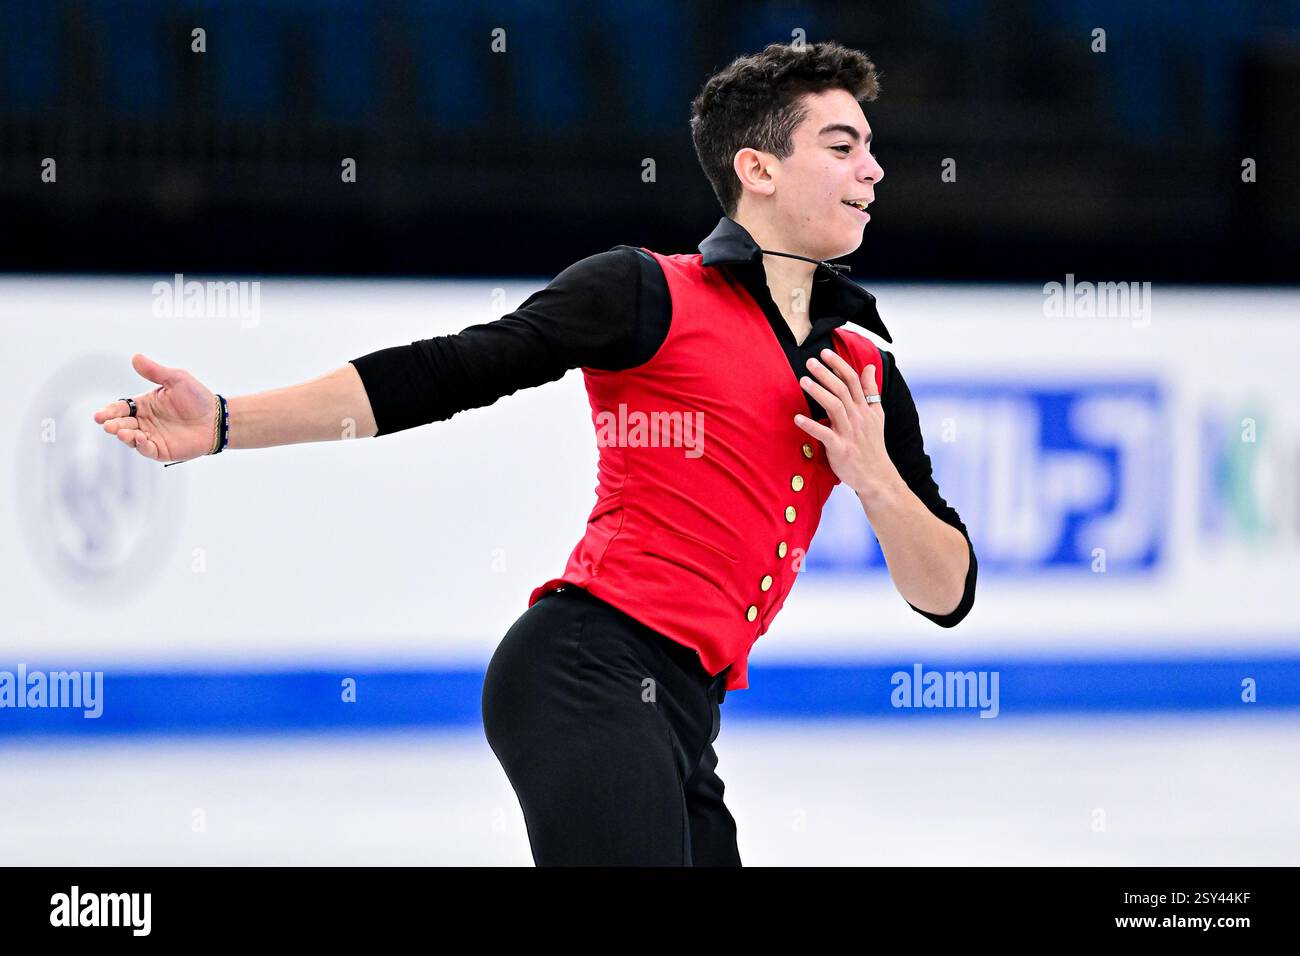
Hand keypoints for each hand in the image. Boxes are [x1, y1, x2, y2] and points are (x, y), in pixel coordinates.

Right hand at [93, 353, 216, 461]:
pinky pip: (147, 449)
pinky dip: (141, 445)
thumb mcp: (176, 379)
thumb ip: (155, 371)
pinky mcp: (162, 449)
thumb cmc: (197, 398)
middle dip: (113, 424)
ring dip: (125, 435)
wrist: (217, 418)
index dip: (110, 411)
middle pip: (122, 424)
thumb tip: (136, 357)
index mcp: (144, 405)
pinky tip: (140, 438)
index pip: (121, 408)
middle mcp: (144, 421)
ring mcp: (152, 436)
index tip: (100, 415)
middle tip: (107, 424)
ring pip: (131, 438)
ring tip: (122, 431)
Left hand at [794, 348, 899, 504]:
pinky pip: (825, 435)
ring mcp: (849, 433)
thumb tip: (870, 366)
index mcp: (865, 408)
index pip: (853, 380)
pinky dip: (811, 426)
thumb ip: (871, 390)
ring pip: (834, 407)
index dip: (838, 365)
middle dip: (826, 374)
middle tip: (809, 362)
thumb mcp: (877, 415)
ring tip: (803, 381)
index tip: (824, 353)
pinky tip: (797, 418)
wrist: (877, 476)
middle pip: (842, 390)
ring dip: (818, 393)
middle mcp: (858, 417)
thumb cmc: (873, 444)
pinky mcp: (840, 449)